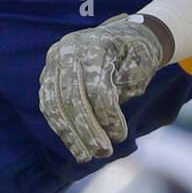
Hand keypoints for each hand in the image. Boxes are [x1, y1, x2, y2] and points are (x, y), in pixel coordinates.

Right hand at [38, 15, 164, 162]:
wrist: (127, 36)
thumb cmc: (138, 52)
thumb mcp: (142, 63)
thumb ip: (127, 85)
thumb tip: (108, 124)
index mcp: (94, 43)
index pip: (96, 85)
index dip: (107, 114)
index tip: (120, 135)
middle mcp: (68, 50)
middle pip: (71, 97)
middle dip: (86, 129)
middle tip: (103, 152)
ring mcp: (54, 63)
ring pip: (55, 105)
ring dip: (70, 135)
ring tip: (86, 156)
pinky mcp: (48, 77)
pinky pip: (49, 106)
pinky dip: (61, 127)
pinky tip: (75, 144)